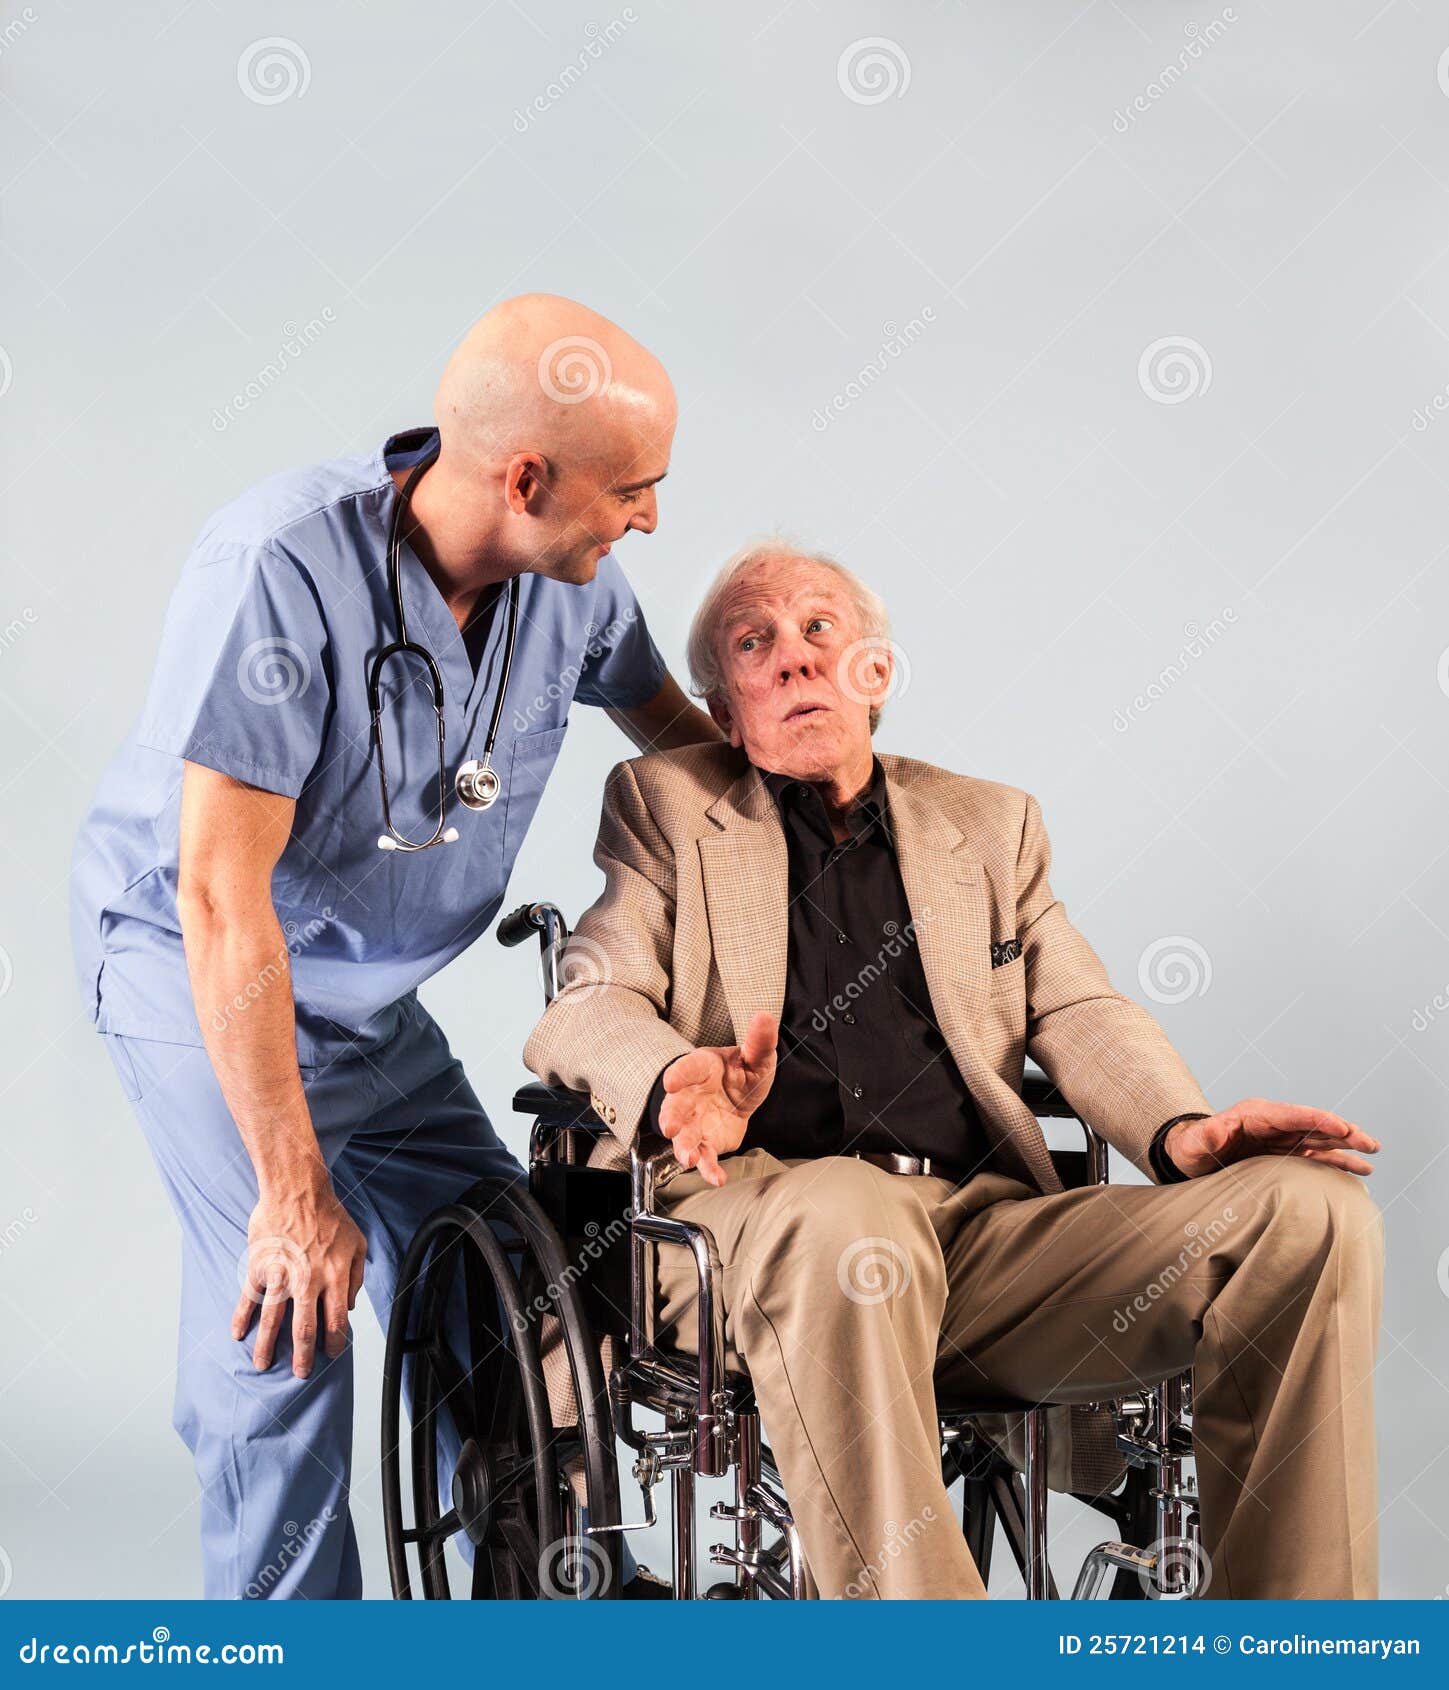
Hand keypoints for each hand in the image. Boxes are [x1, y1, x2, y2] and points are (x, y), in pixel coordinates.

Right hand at [232, 1184, 367, 1378]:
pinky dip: (241, 1318)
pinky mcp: (260, 1267)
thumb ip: (358, 1277)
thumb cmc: (331, 1216)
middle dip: (304, 1356)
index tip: (331, 1355)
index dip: (334, 1342)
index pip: (336, 1320)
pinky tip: (237, 1335)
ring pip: (273, 1320)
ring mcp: (281, 1275)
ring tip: (262, 1365)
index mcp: (335, 1277)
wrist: (297, 1190)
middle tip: (301, 1373)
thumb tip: (350, 1308)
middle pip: (305, 1328)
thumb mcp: (358, 1243)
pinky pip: (248, 1298)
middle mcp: (308, 1281)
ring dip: (267, 1347)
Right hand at [659, 1011, 777, 1187]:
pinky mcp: (707, 1142)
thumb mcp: (754, 1057)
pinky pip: (705, 1157)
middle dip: (671, 1117)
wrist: (736, 1097)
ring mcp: (696, 1122)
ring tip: (688, 1158)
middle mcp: (692, 1096)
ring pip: (685, 1136)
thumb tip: (765, 1017)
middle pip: (677, 1107)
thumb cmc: (739, 1073)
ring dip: (684, 1148)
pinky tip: (716, 1178)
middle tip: (669, 1126)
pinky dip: (709, 1169)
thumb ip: (758, 1041)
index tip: (670, 1081)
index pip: (688, 1068)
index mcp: (702, 1068)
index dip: (679, 1074)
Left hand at [1163, 1097, 1380, 1180]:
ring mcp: (1282, 1139)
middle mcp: (1274, 1124)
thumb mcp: (1194, 1143)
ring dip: (1347, 1144)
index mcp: (1255, 1115)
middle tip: (1368, 1142)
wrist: (1191, 1157)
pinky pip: (1318, 1155)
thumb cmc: (1191, 1149)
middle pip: (1313, 1124)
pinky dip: (1339, 1160)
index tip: (1341, 1127)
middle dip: (1341, 1131)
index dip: (1317, 1120)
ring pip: (1321, 1139)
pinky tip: (1361, 1169)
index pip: (1292, 1115)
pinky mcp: (1285, 1155)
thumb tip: (1217, 1126)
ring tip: (1373, 1151)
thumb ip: (1206, 1135)